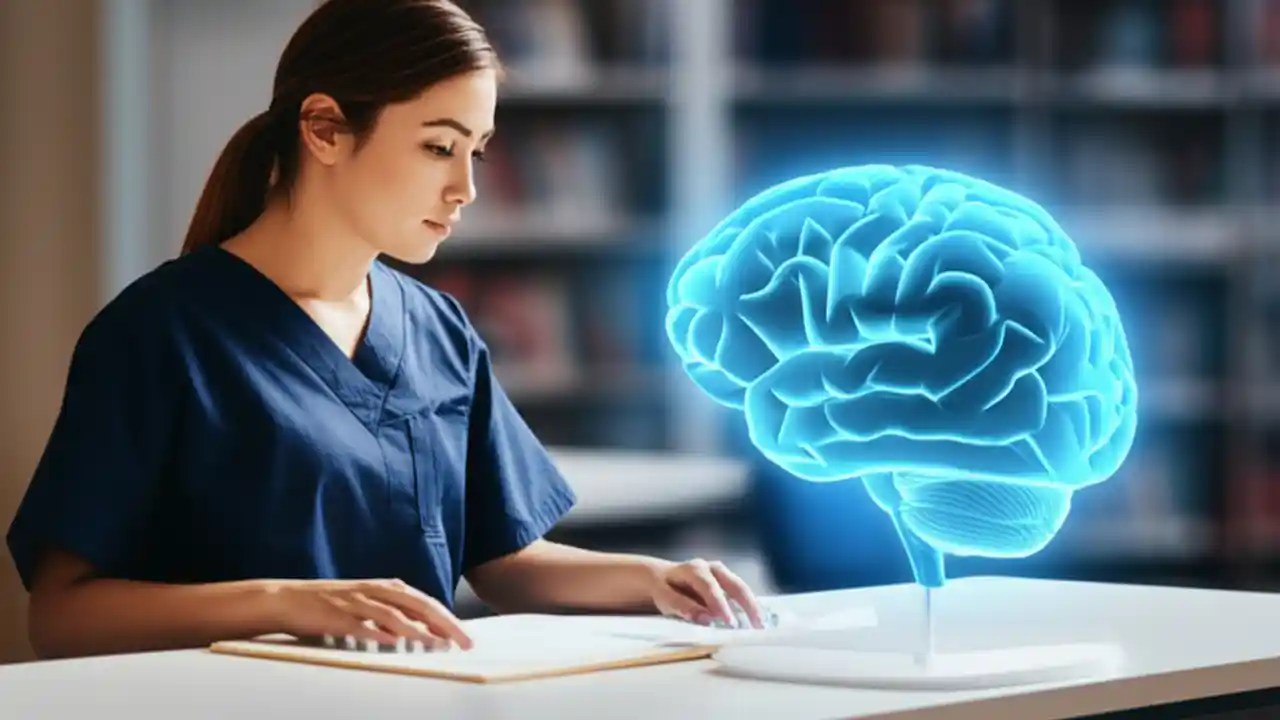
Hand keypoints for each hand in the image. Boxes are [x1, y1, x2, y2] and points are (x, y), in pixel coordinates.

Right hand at [261, 578, 473, 649]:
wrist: (286, 599)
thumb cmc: (330, 604)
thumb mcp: (367, 603)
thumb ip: (393, 613)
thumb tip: (424, 628)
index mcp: (384, 588)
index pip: (424, 602)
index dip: (447, 618)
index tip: (465, 635)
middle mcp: (374, 591)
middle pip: (417, 605)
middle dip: (444, 624)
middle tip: (463, 642)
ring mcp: (354, 602)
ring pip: (392, 614)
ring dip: (417, 630)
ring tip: (437, 644)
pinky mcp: (335, 615)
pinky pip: (359, 624)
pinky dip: (376, 632)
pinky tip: (392, 642)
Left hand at [650, 558, 763, 628]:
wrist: (661, 576)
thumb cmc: (662, 588)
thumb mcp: (664, 596)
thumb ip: (682, 606)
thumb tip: (706, 619)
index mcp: (695, 570)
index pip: (710, 587)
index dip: (721, 605)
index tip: (730, 623)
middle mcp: (712, 568)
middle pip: (735, 584)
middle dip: (747, 604)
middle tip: (757, 625)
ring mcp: (722, 574)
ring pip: (741, 588)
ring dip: (752, 606)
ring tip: (761, 626)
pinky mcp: (726, 583)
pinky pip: (740, 593)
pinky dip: (748, 606)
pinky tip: (755, 620)